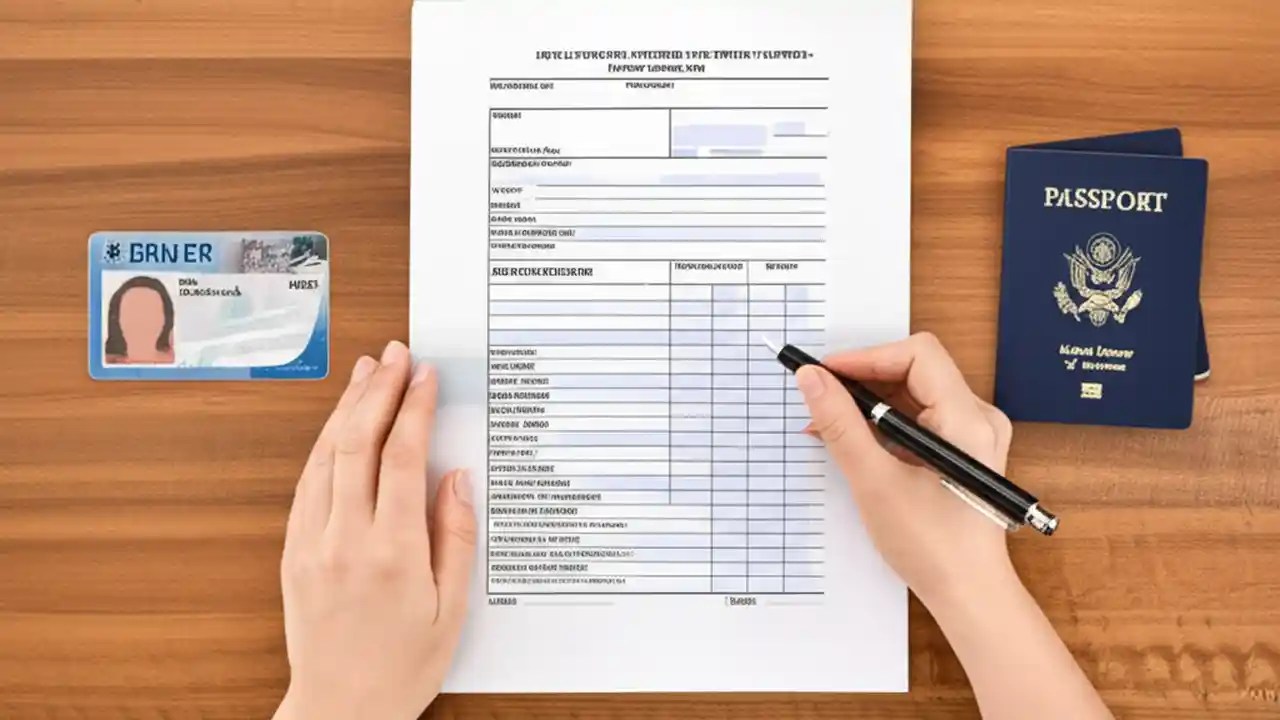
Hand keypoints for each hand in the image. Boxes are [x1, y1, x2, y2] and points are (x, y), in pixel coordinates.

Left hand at [273, 341, 475, 719]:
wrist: (339, 710)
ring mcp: (312, 543)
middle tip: (395, 354)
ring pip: (325, 456)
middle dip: (378, 390)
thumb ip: (455, 539)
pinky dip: (323, 446)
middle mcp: (345, 539)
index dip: (413, 407)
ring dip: (347, 409)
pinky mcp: (293, 552)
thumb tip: (456, 478)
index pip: (401, 457)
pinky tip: (339, 427)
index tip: (425, 374)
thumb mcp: (451, 611)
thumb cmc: (402, 668)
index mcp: (392, 552)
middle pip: (357, 443)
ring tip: (367, 373)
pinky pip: (306, 484)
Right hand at [795, 332, 1014, 607]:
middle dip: (863, 380)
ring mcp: (973, 435)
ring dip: (870, 403)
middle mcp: (978, 419)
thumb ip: (840, 424)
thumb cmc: (933, 547)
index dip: (866, 357)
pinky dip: (884, 423)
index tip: (825, 373)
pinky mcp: (962, 450)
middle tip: (820, 397)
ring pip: (914, 394)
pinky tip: (854, 442)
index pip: (916, 355)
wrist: (968, 593)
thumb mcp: (874, 481)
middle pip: (914, 370)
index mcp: (968, 420)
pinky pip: (919, 418)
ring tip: (828, 425)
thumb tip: (812, 380)